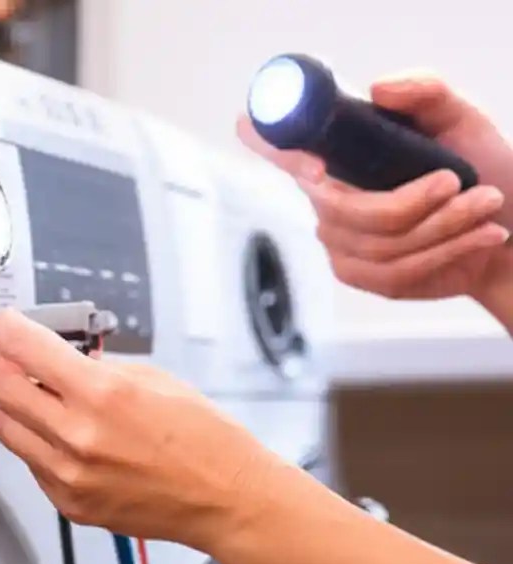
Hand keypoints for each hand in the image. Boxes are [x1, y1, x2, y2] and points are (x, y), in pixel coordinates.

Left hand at [0, 309, 297, 551]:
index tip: (7, 325)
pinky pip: (30, 462)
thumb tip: (58, 356)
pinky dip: (40, 444)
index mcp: (103, 394)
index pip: (22, 347)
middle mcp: (78, 436)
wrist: (227, 500)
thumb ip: (98, 366)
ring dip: (16, 407)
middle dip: (3, 364)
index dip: (7, 327)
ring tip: (47, 403)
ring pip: (4, 426)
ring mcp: (68, 475)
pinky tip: (69, 439)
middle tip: (15, 359)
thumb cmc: (205, 440)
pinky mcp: (68, 502)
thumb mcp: (154, 378)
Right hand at [237, 74, 512, 322]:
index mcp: (336, 150)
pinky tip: (480, 235)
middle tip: (455, 180)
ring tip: (486, 203)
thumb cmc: (479, 166)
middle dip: (408, 200)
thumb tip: (378, 89)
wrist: (511, 220)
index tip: (306, 160)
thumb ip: (426, 91)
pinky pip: (394, 270)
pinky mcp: (361, 275)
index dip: (274, 148)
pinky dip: (447, 250)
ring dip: (443, 223)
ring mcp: (338, 239)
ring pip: (378, 242)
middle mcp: (325, 195)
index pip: (275, 143)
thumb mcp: (459, 117)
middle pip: (341, 208)